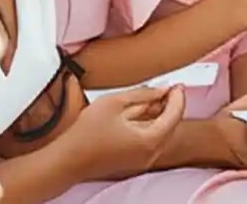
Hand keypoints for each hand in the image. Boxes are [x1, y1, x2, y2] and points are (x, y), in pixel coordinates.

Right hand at [63, 85, 186, 180]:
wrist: (68, 160)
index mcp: (150, 140)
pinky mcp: (135, 161)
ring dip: (161, 115)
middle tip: (168, 87)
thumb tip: (162, 90)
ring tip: (153, 97)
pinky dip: (151, 125)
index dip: (177, 96)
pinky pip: (151, 140)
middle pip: (171, 125)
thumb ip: (143, 94)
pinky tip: (142, 113)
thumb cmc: (86, 133)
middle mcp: (151, 154)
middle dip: (171, 105)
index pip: (175, 115)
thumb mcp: (116, 102)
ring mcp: (143, 160)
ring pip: (161, 133)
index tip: (177, 84)